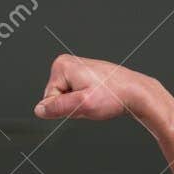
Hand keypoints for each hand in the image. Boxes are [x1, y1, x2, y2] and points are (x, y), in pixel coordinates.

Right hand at [34, 55, 154, 121]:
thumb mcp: (82, 105)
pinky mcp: (83, 75)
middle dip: (72, 106)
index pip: (49, 99)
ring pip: (66, 98)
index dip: (66, 107)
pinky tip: (97, 97)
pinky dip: (85, 100)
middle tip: (90, 102)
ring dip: (79, 105)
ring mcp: (75, 69)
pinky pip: (75, 95)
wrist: (134, 92)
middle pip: (57, 98)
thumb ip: (58, 108)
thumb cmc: (113, 95)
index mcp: (62, 66)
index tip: (83, 102)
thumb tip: (39, 110)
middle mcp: (67, 64)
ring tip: (95, 99)